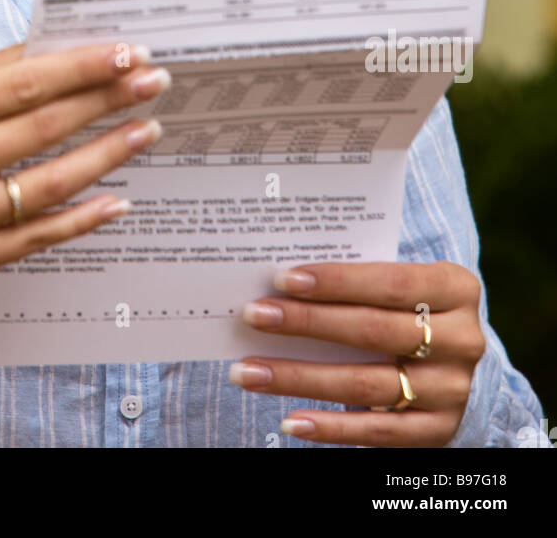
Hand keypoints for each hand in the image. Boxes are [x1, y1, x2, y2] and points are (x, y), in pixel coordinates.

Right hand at [0, 40, 165, 284]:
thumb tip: (65, 46)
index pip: (21, 84)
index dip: (81, 68)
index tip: (128, 53)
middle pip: (42, 128)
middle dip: (106, 101)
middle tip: (154, 82)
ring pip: (48, 183)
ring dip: (107, 154)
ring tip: (148, 130)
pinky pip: (39, 236)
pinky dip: (83, 218)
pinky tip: (118, 198)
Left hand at [229, 261, 485, 446]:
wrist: (455, 359)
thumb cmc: (408, 307)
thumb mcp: (401, 285)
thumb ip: (358, 281)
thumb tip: (282, 286)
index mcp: (455, 288)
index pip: (389, 282)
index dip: (335, 281)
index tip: (284, 279)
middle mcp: (462, 339)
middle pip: (372, 331)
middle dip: (307, 323)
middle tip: (253, 316)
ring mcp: (452, 389)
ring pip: (366, 384)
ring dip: (300, 377)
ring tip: (249, 371)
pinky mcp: (437, 430)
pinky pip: (376, 432)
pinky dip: (330, 427)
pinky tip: (290, 420)